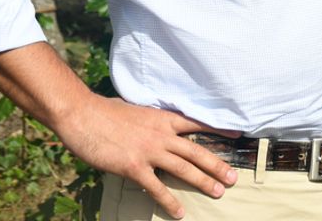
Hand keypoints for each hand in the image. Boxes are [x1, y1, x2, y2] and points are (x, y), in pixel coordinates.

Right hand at [0, 43, 239, 219]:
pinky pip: (157, 188)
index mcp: (164, 119)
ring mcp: (150, 151)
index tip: (237, 134)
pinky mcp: (135, 167)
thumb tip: (158, 124)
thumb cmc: (107, 112)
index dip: (219, 130)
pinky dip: (170, 201)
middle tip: (233, 177)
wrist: (84, 115)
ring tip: (218, 192)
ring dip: (203, 181)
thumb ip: (152, 120)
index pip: (198, 123)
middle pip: (197, 150)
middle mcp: (162, 134)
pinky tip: (180, 212)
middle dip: (217, 164)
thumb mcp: (137, 110)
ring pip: (184, 168)